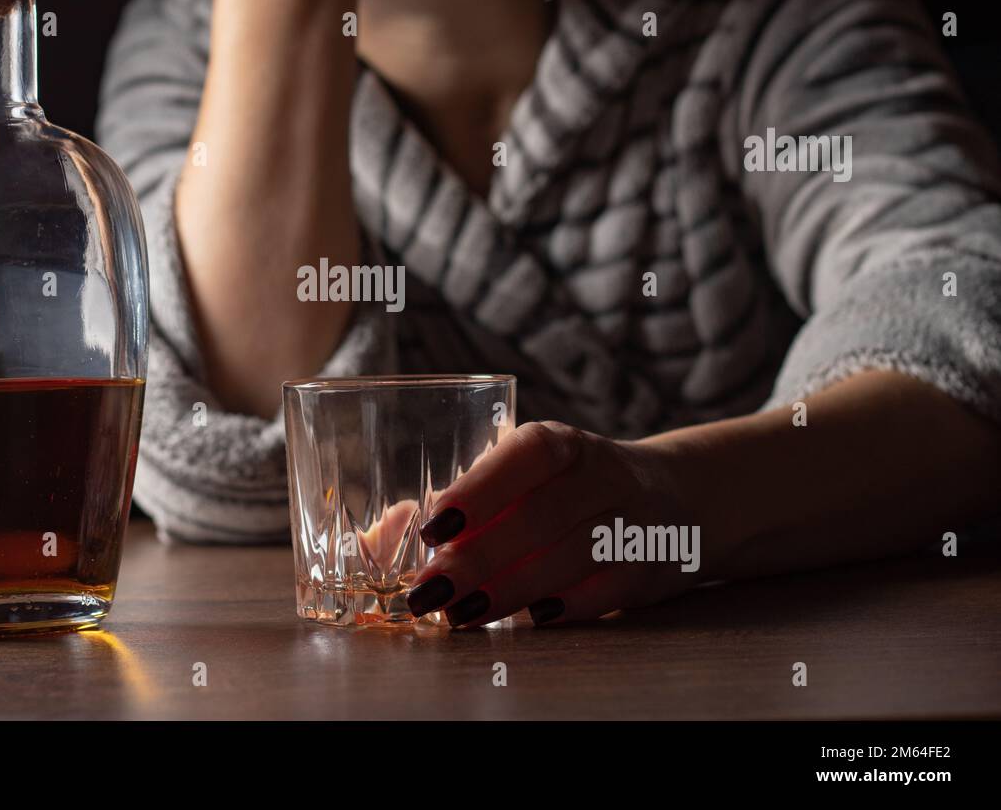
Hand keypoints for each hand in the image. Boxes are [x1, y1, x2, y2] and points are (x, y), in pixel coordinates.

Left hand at [407, 422, 714, 627]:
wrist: (679, 500)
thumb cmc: (569, 491)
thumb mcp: (528, 477)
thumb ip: (462, 501)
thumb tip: (384, 534)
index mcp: (562, 444)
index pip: (527, 454)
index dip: (481, 488)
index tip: (434, 525)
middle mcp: (601, 475)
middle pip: (542, 515)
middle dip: (480, 557)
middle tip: (430, 590)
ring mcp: (633, 521)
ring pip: (572, 556)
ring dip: (511, 589)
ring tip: (461, 614)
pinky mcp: (650, 567)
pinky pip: (608, 591)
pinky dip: (568, 606)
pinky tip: (530, 619)